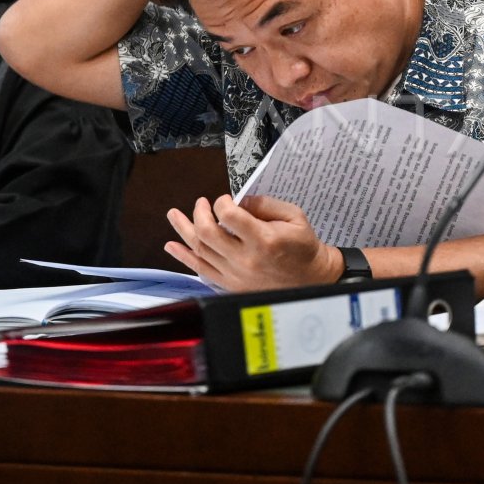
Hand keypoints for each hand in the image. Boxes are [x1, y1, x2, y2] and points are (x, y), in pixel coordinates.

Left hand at [165, 194, 340, 290]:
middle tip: (202, 203)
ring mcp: (235, 274)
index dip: (222, 203)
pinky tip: (172, 245)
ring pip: (199, 250)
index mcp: (263, 240)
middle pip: (207, 233)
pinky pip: (200, 269)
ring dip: (184, 229)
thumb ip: (266, 205)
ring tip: (174, 215)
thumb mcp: (294, 217)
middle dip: (200, 213)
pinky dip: (183, 257)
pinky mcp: (230, 284)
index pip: (229, 216)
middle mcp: (245, 258)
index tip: (226, 199)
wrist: (311, 279)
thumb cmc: (303, 246)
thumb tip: (239, 201)